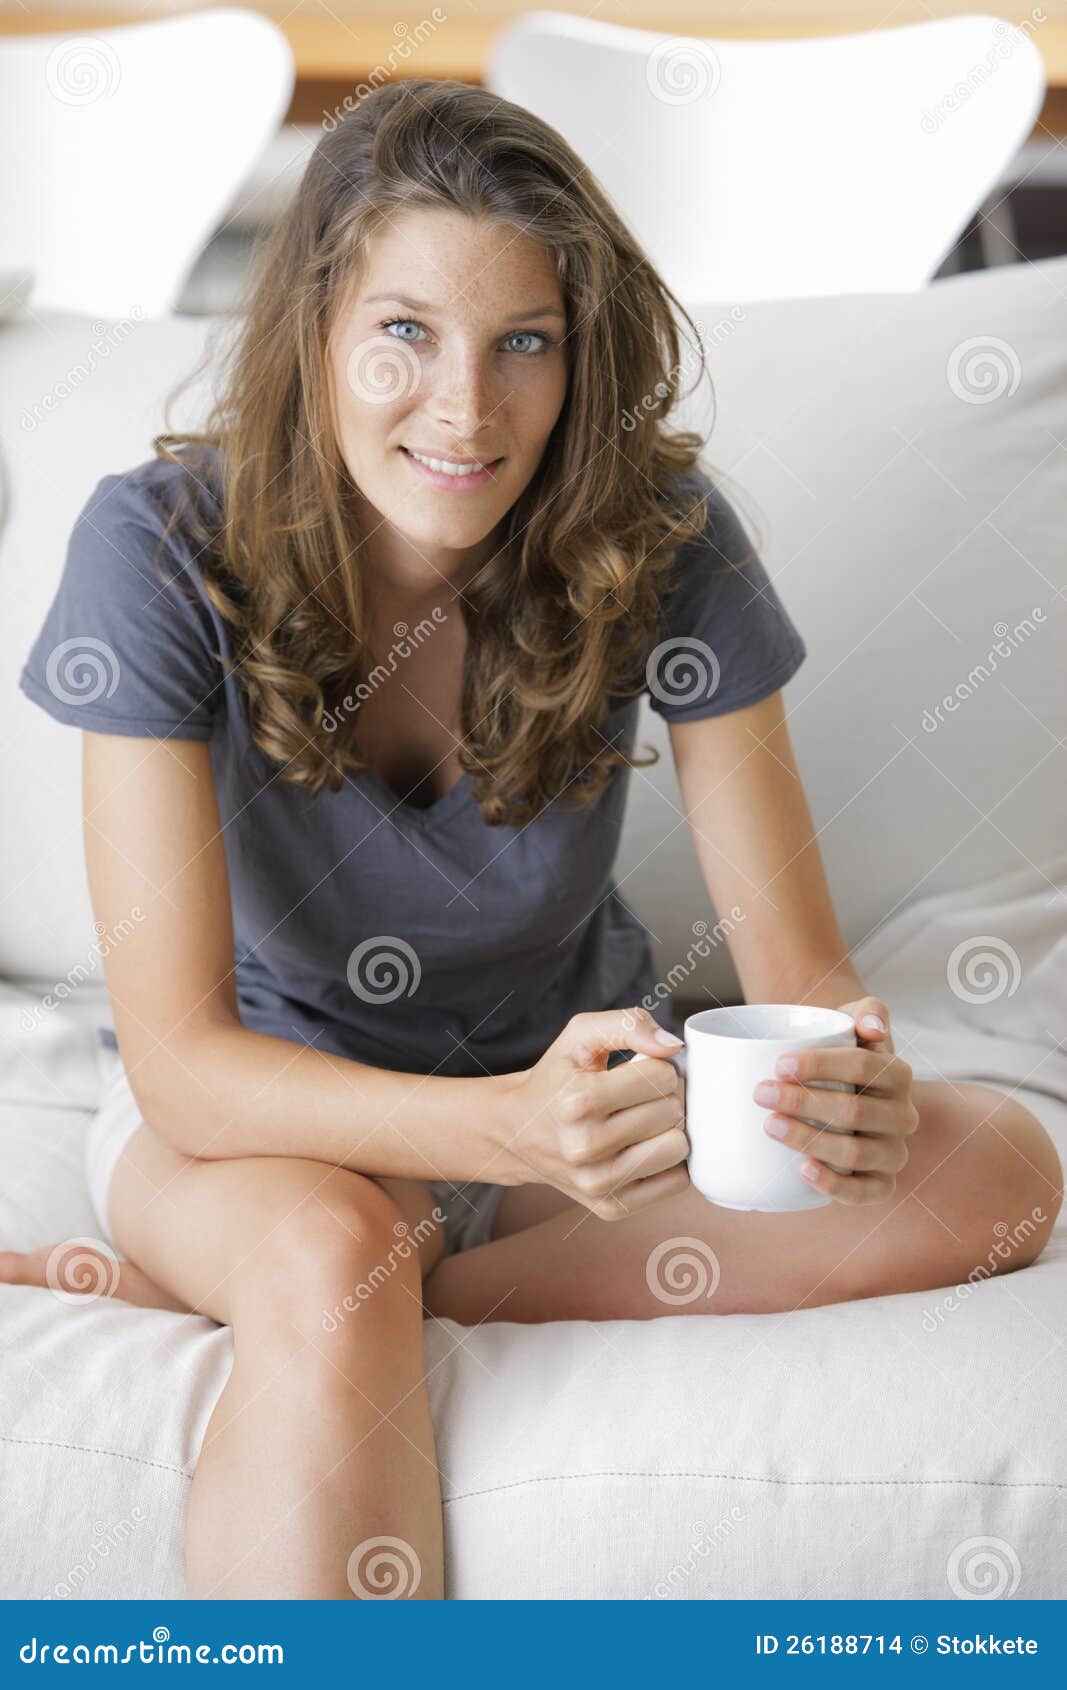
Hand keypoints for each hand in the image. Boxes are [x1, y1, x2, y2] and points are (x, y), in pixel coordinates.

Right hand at [498, 1007, 690, 1217]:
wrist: (519, 1132)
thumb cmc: (557, 1078)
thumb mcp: (580, 1035)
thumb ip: (627, 1023)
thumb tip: (672, 1047)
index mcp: (577, 1100)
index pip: (662, 1077)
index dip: (657, 1068)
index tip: (637, 1072)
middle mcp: (584, 1146)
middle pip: (672, 1112)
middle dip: (665, 1098)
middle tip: (639, 1098)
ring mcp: (597, 1183)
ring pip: (678, 1149)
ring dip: (669, 1130)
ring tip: (642, 1122)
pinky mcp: (611, 1207)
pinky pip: (676, 1182)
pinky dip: (667, 1162)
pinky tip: (642, 1148)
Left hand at [752, 996, 919, 1204]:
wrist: (836, 1086)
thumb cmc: (838, 1051)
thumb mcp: (851, 1020)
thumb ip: (868, 1010)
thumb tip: (873, 1026)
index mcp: (898, 1075)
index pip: (862, 1067)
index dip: (820, 1065)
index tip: (778, 1064)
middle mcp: (903, 1115)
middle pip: (853, 1110)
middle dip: (803, 1102)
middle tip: (761, 1094)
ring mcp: (893, 1152)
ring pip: (855, 1152)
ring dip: (809, 1140)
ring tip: (770, 1125)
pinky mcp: (881, 1183)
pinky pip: (865, 1192)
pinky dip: (835, 1186)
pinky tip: (803, 1171)